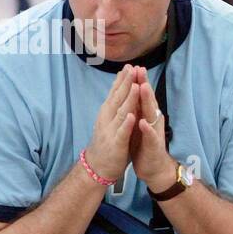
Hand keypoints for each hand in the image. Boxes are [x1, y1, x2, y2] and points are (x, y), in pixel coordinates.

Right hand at [84, 65, 138, 181]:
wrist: (97, 167)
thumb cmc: (107, 142)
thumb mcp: (110, 121)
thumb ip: (114, 106)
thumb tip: (118, 89)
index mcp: (107, 113)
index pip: (115, 93)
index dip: (122, 80)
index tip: (129, 66)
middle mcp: (107, 119)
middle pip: (117, 98)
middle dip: (126, 83)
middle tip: (132, 68)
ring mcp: (111, 130)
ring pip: (121, 112)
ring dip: (128, 99)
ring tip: (135, 86)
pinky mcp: (116, 143)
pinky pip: (122, 132)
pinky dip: (126, 123)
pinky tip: (131, 115)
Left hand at [128, 66, 175, 190]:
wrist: (154, 168)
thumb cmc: (145, 145)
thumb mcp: (139, 124)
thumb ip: (138, 109)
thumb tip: (135, 92)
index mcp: (146, 116)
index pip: (142, 96)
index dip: (138, 81)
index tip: (133, 66)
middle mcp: (153, 121)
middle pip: (148, 100)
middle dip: (144, 84)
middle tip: (141, 69)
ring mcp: (155, 132)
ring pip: (151, 114)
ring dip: (148, 101)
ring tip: (143, 88)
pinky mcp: (154, 146)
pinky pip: (151, 136)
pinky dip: (147, 129)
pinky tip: (143, 122)